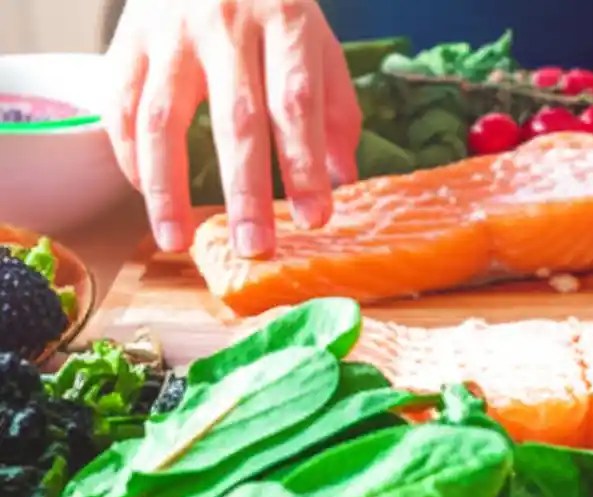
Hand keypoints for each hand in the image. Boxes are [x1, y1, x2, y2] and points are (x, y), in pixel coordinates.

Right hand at [104, 0, 361, 256]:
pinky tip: (148, 196)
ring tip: (177, 241)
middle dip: (246, 192)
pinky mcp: (127, 39)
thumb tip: (342, 181)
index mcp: (285, 21)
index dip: (305, 165)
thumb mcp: (319, 42)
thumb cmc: (273, 6)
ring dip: (167, 188)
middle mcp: (225, 24)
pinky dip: (130, 157)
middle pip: (236, 119)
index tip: (315, 219)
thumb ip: (335, 110)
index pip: (296, 104)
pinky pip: (119, 106)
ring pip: (161, 118)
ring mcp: (169, 31)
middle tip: (255, 247)